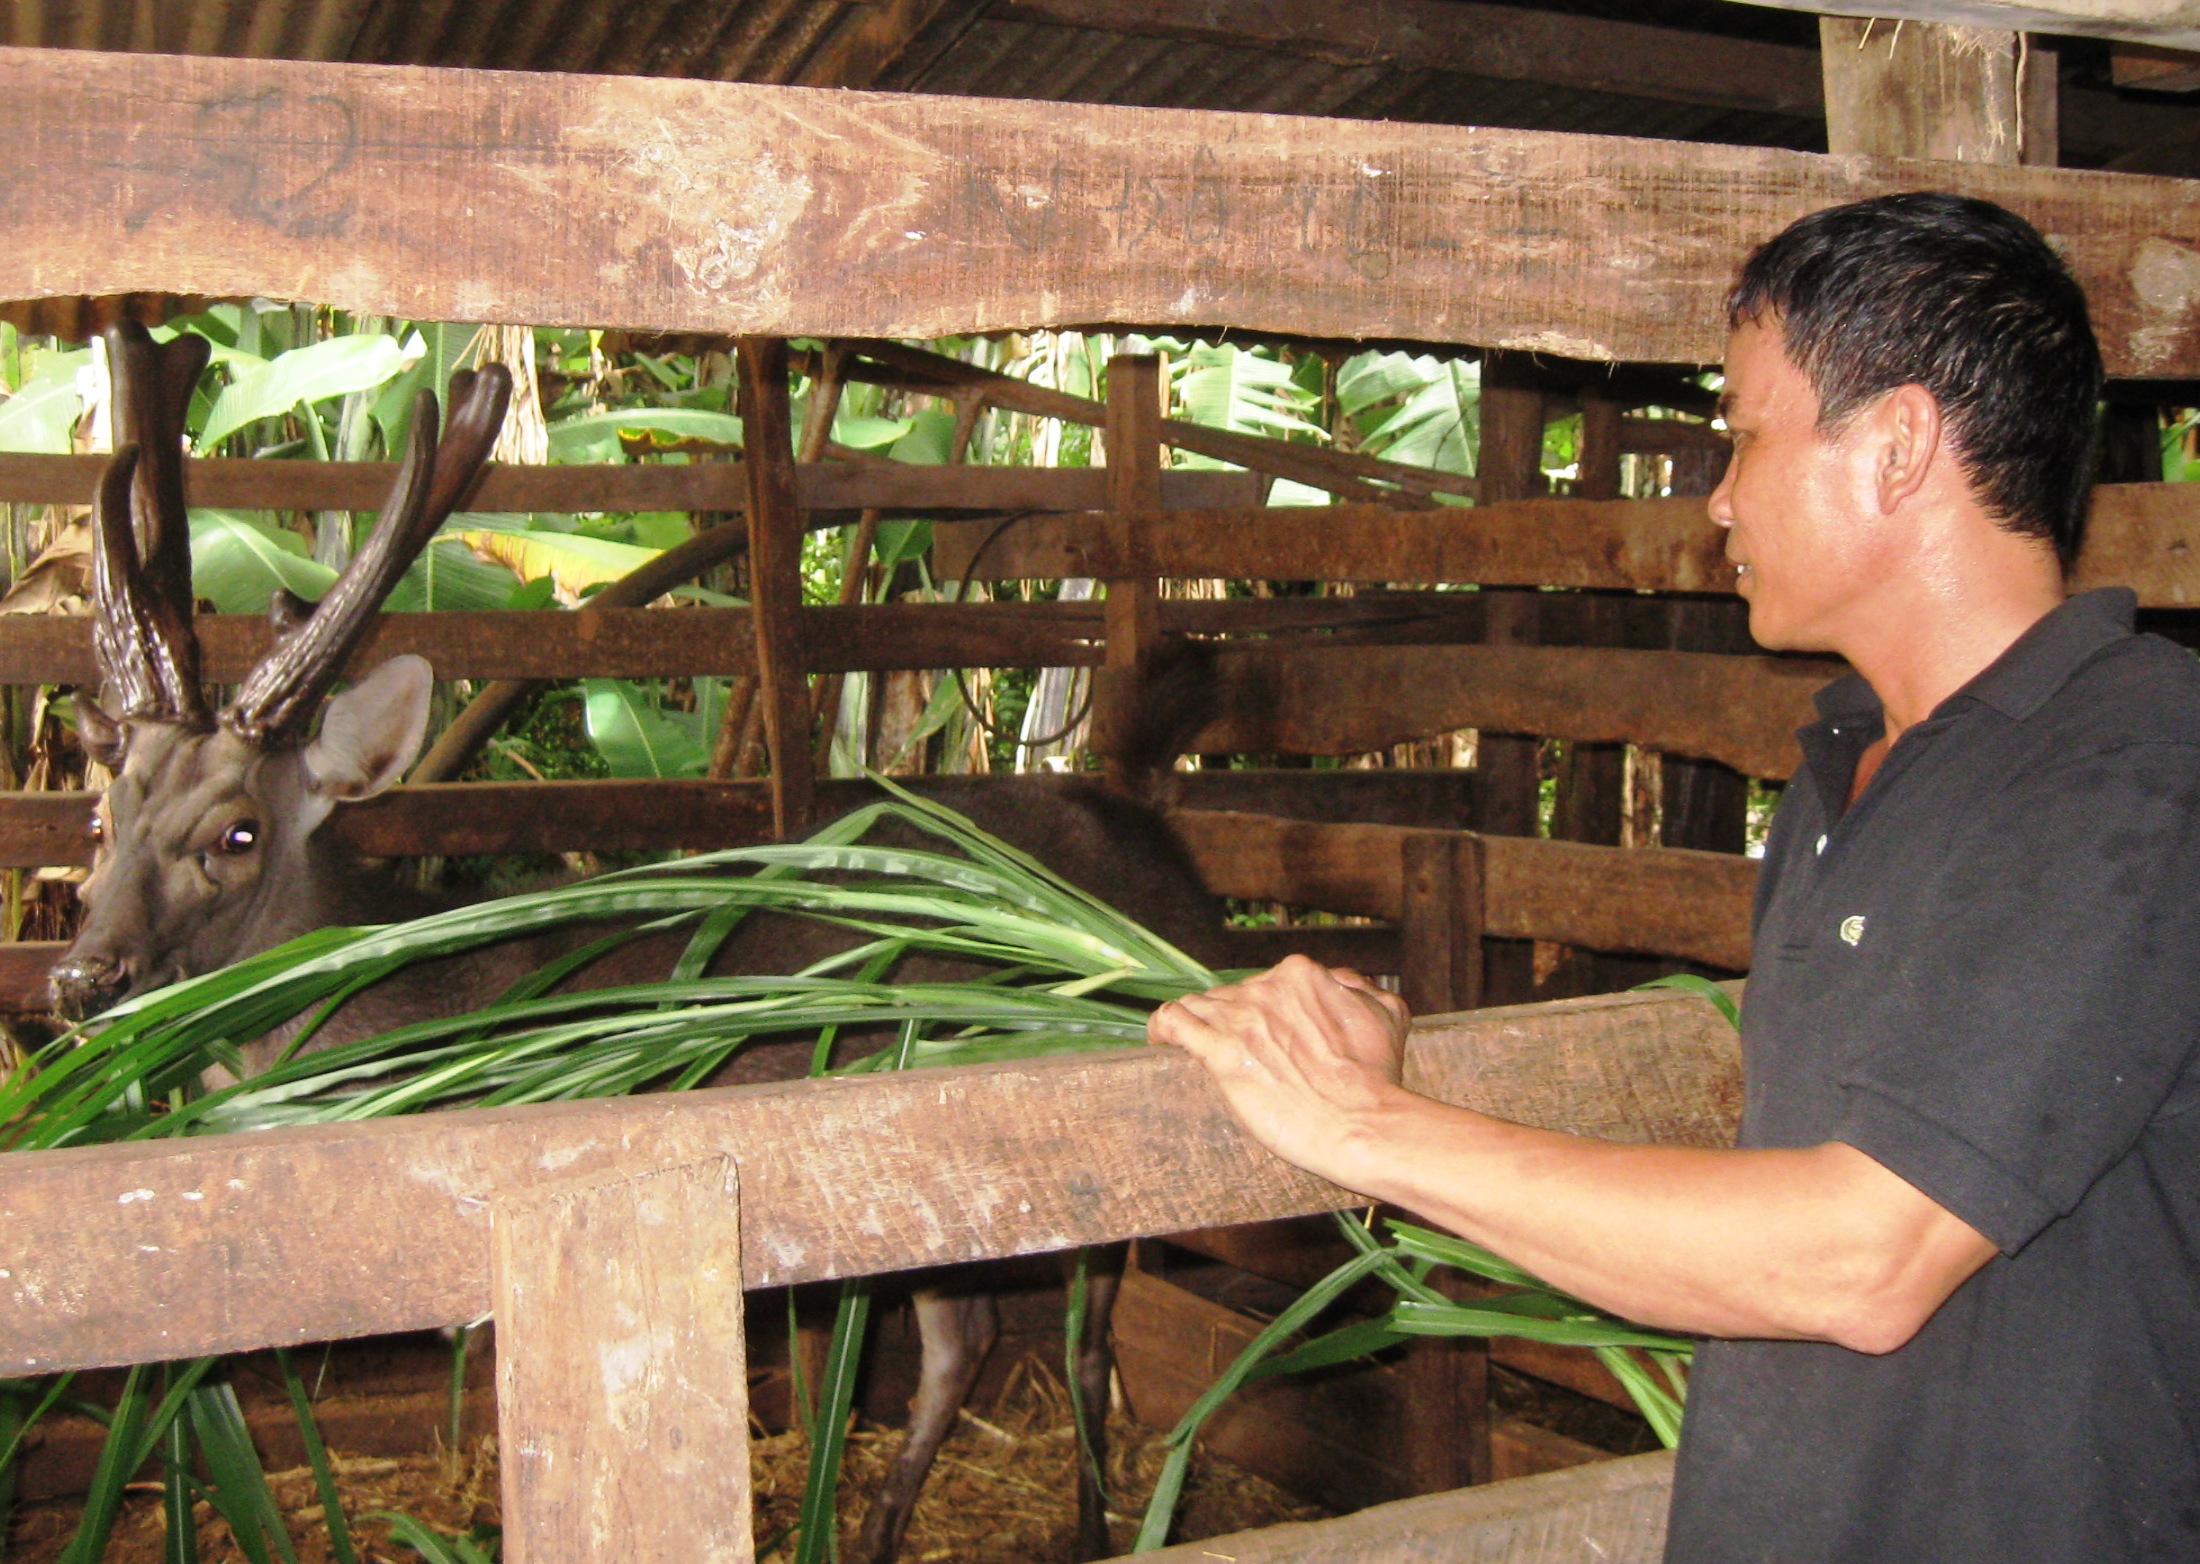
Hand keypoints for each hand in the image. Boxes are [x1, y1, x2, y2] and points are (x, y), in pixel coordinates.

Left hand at [1149, 955, 1413, 1186]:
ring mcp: (1239, 1019)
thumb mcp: (1387, 1013)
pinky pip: (1173, 1023)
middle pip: (1231, 995)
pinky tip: (1160, 1040)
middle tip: (1246, 1054)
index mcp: (1300, 975)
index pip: (1265, 983)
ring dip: (1199, 1024)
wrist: (1362, 1123)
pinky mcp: (1219, 1052)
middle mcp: (1265, 989)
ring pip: (1200, 1006)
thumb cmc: (1378, 1077)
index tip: (1267, 1033)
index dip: (1264, 1009)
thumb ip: (1357, 987)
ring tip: (1197, 1045)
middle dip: (1235, 1020)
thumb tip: (1338, 980)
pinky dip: (1163, 1027)